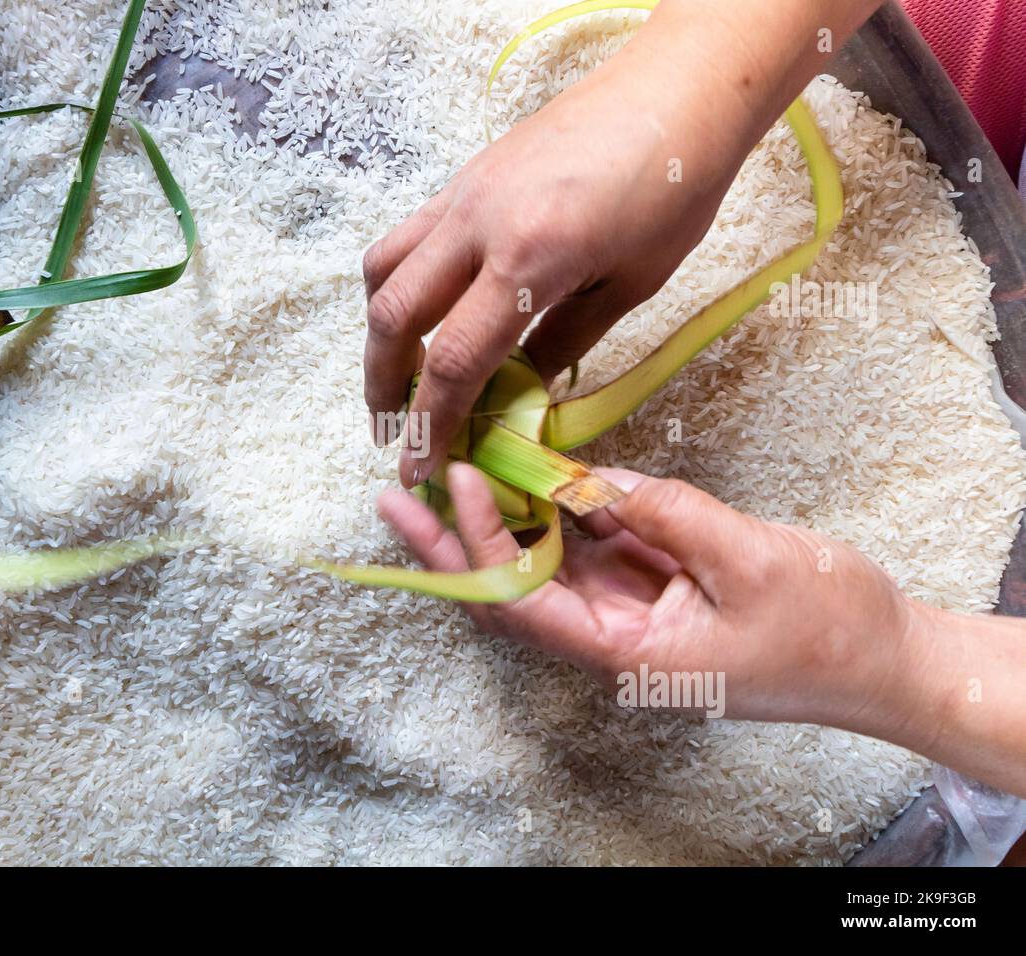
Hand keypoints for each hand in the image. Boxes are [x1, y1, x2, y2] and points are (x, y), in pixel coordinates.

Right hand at [363, 50, 737, 485]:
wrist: (675, 92)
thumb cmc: (673, 188)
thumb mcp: (629, 285)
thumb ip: (563, 343)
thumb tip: (518, 393)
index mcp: (529, 258)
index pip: (455, 360)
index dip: (431, 424)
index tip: (419, 466)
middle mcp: (479, 223)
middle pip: (394, 316)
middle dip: (383, 385)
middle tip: (393, 430)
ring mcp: (463, 193)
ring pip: (383, 270)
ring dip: (379, 331)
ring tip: (396, 374)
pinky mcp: (464, 177)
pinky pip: (406, 237)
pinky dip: (398, 283)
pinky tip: (425, 310)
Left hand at [377, 463, 926, 732]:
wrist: (882, 658)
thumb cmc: (828, 628)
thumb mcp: (749, 559)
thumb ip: (665, 513)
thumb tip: (588, 480)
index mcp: (625, 654)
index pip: (522, 604)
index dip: (479, 546)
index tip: (458, 481)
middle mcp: (609, 639)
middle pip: (507, 595)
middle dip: (451, 546)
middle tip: (396, 495)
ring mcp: (625, 612)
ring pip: (537, 570)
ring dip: (491, 526)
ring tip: (442, 474)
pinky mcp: (648, 586)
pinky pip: (583, 550)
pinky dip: (552, 514)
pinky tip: (523, 476)